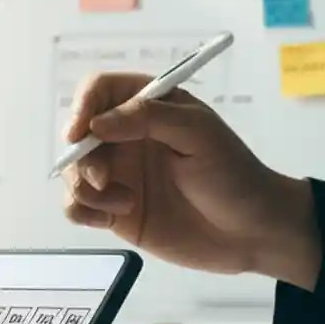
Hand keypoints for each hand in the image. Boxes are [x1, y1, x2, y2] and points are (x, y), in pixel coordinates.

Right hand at [61, 73, 321, 289]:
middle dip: (82, 156)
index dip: (82, 106)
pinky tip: (111, 219)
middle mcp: (128, 137)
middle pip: (78, 133)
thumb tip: (96, 123)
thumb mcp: (199, 135)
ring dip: (84, 188)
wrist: (251, 233)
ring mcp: (120, 175)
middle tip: (105, 179)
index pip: (99, 90)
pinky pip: (77, 206)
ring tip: (123, 204)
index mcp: (149, 108)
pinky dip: (81, 212)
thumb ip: (148, 119)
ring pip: (73, 171)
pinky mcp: (115, 211)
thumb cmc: (233, 176)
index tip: (80, 133)